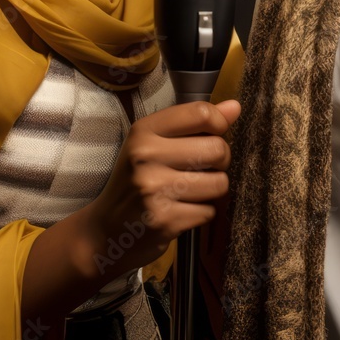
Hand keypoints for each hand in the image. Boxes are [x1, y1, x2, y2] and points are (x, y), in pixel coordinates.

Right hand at [79, 99, 240, 281]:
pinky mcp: (165, 220)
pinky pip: (209, 211)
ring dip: (212, 189)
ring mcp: (154, 190)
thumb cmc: (135, 181)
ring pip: (219, 183)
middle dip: (220, 160)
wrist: (104, 231)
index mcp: (143, 131)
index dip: (219, 123)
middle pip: (217, 149)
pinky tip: (180, 211)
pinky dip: (200, 213)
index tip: (214, 133)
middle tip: (203, 167)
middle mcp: (146, 156)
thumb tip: (235, 107)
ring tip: (190, 191)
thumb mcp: (154, 144)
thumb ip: (195, 123)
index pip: (200, 113)